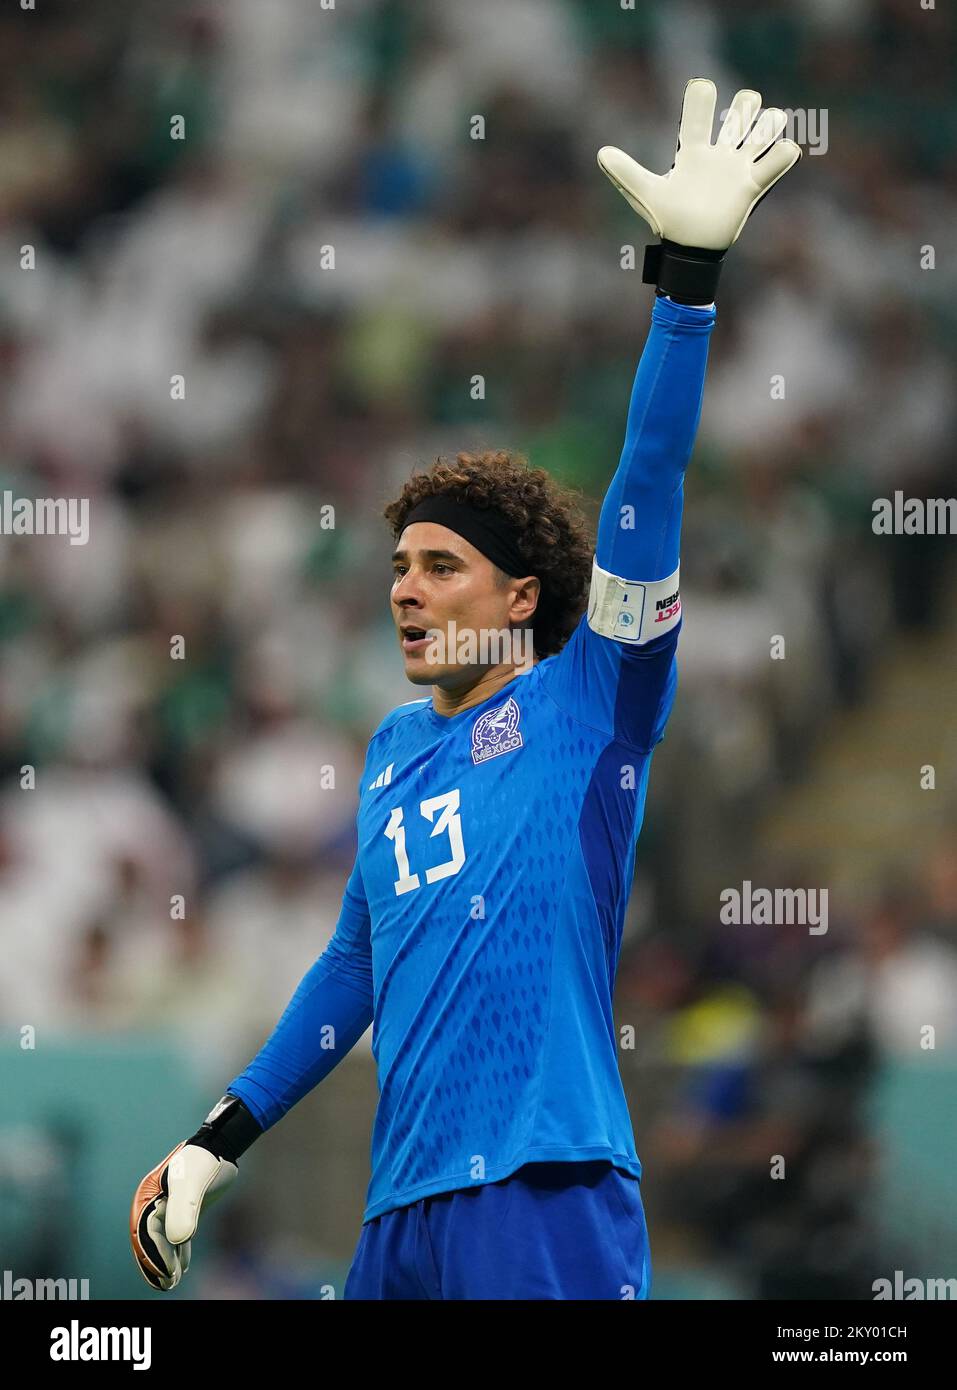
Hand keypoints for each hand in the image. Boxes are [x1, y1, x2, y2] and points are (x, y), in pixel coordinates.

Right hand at [130, 1140, 237, 1290]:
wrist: (221, 1145)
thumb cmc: (205, 1162)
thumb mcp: (192, 1183)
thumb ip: (183, 1209)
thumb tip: (177, 1240)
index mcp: (148, 1196)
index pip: (146, 1232)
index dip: (154, 1254)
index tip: (165, 1272)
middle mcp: (154, 1202)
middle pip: (148, 1239)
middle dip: (154, 1263)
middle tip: (164, 1284)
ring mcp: (168, 1207)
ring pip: (161, 1240)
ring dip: (165, 1261)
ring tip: (170, 1283)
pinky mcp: (183, 1210)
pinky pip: (175, 1236)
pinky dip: (177, 1252)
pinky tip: (182, 1267)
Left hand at [598, 78, 801, 251]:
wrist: (690, 252)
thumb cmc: (668, 221)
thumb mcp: (646, 194)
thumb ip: (626, 173)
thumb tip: (602, 153)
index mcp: (694, 150)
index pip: (701, 108)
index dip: (703, 94)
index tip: (702, 91)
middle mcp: (720, 153)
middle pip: (744, 108)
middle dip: (746, 105)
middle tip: (735, 125)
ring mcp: (739, 168)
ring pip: (767, 126)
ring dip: (769, 124)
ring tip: (759, 140)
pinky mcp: (753, 187)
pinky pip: (780, 160)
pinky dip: (784, 154)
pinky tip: (777, 157)